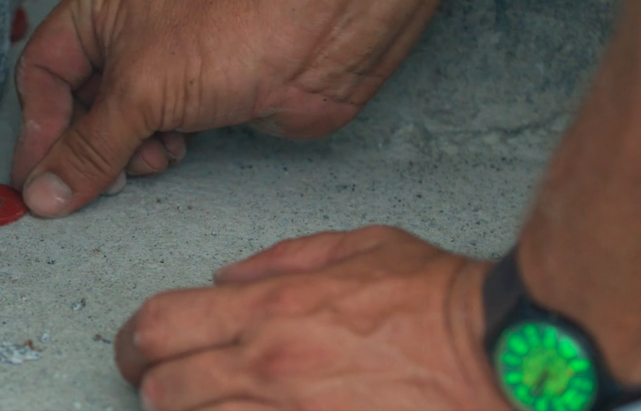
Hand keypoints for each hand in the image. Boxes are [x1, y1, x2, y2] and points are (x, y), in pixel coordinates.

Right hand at [11, 0, 390, 217]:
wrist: (317, 41)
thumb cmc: (229, 35)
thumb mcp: (140, 95)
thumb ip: (88, 151)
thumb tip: (42, 196)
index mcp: (98, 4)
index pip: (42, 71)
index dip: (38, 126)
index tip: (36, 178)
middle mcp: (124, 27)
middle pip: (75, 101)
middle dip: (85, 144)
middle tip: (85, 185)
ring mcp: (160, 59)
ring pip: (113, 122)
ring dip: (123, 151)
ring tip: (149, 159)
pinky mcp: (192, 90)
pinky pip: (150, 130)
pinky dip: (154, 148)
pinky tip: (176, 151)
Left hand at [113, 226, 507, 409]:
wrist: (505, 357)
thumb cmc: (438, 301)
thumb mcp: (358, 245)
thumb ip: (280, 259)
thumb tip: (225, 278)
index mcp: (272, 307)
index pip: (160, 325)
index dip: (135, 339)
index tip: (139, 347)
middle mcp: (270, 366)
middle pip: (162, 388)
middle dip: (155, 384)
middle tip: (168, 380)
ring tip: (212, 401)